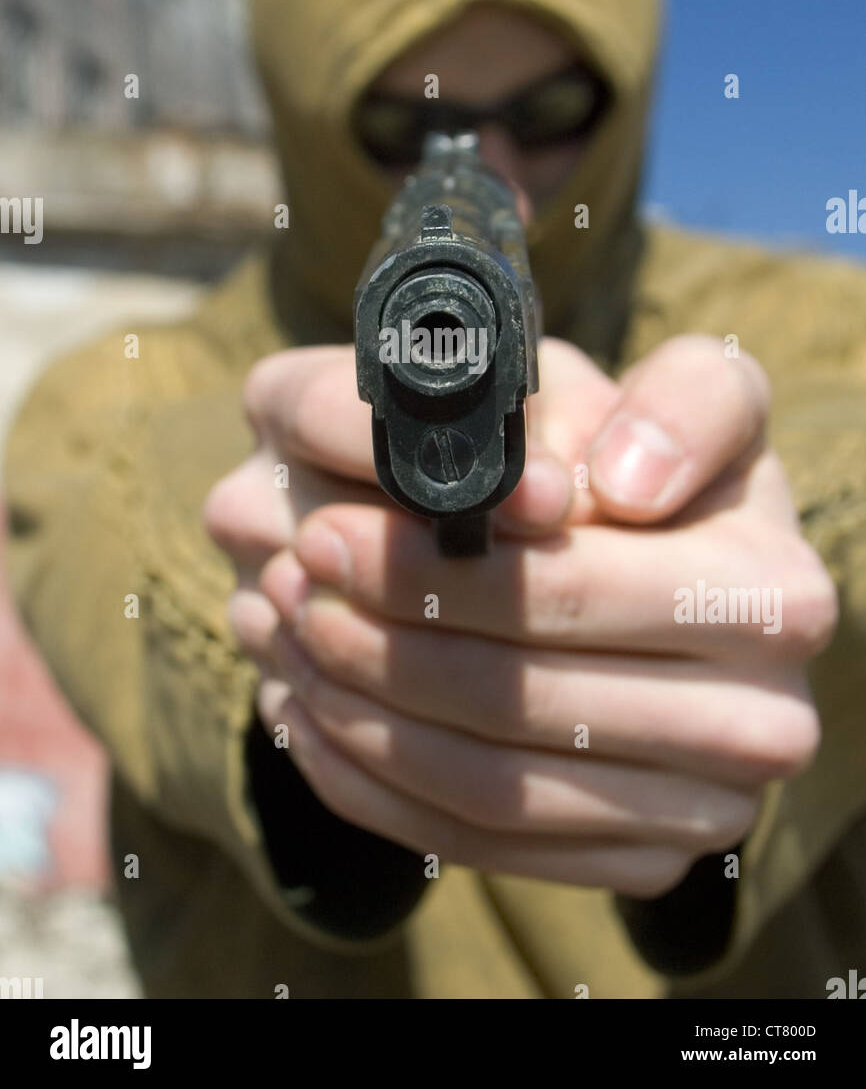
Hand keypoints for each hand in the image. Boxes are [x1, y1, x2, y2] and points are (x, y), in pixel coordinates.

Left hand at [204, 336, 837, 897]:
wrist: (677, 570)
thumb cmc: (644, 459)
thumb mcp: (668, 390)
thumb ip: (649, 407)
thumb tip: (548, 495)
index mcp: (770, 594)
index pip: (571, 593)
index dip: (434, 569)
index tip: (322, 532)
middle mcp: (760, 720)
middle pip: (518, 702)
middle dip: (375, 642)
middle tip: (279, 581)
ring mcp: (700, 809)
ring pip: (487, 786)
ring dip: (356, 712)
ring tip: (278, 633)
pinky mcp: (637, 861)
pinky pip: (479, 844)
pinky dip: (372, 781)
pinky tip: (308, 708)